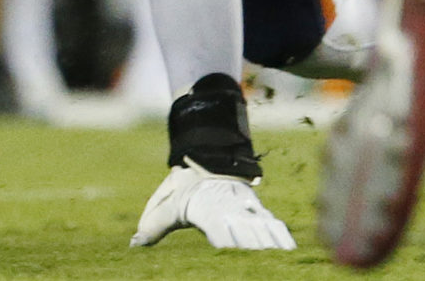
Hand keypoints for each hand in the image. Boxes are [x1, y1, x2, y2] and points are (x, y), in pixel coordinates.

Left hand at [131, 163, 294, 249]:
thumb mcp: (167, 204)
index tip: (229, 258)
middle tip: (259, 267)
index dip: (228, 248)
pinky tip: (290, 251)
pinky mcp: (259, 208)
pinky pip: (274, 223)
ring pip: (263, 231)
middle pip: (247, 238)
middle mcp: (231, 211)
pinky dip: (282, 236)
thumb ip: (154, 225)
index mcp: (209, 212)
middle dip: (253, 252)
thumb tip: (134, 244)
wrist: (208, 158)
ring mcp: (248, 209)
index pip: (221, 236)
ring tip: (278, 263)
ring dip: (269, 247)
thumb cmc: (185, 188)